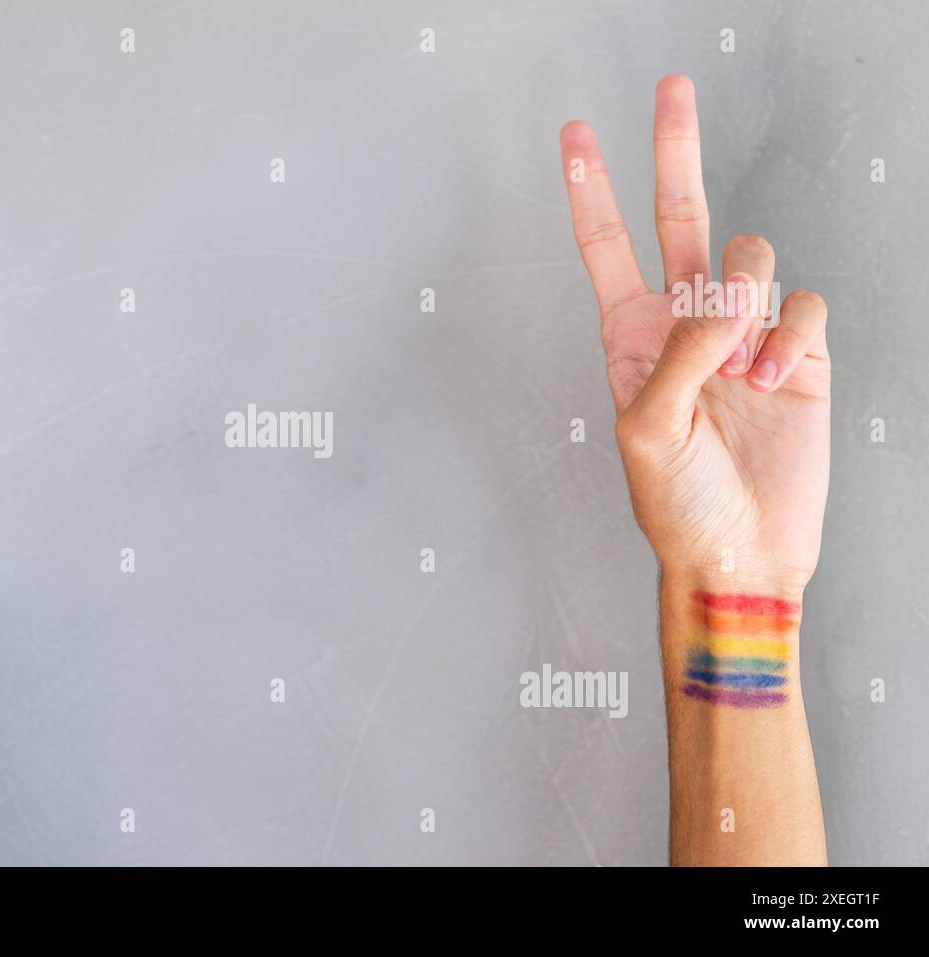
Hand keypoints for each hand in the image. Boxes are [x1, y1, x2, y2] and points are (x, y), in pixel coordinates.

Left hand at [558, 75, 829, 588]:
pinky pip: (802, 304)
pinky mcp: (798, 351)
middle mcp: (686, 322)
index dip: (591, 188)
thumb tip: (723, 293)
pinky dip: (791, 337)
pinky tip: (776, 380)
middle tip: (671, 87)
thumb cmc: (678, 505)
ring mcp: (744, 333)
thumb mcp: (648, 431)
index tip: (576, 135)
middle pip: (680, 215)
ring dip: (749, 304)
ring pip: (754, 255)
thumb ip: (678, 354)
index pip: (607, 245)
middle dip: (674, 151)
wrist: (741, 552)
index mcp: (633, 335)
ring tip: (742, 373)